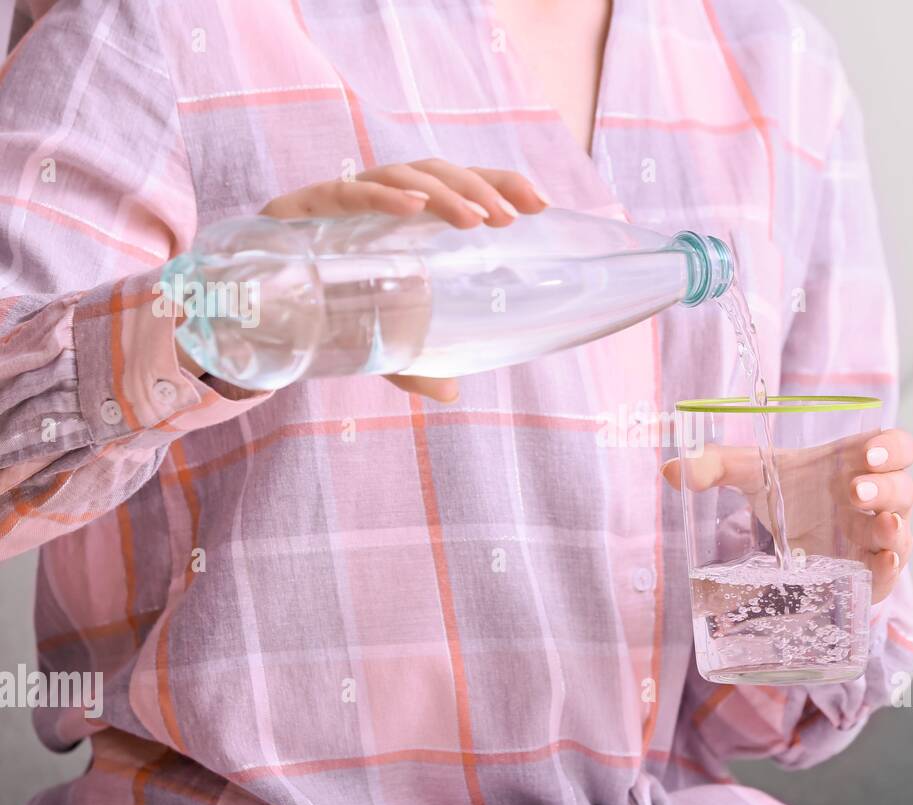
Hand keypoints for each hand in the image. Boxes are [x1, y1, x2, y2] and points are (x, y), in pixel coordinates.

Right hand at [174, 160, 548, 399]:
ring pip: (400, 175)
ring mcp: (337, 200)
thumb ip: (411, 363)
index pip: (460, 185)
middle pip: (437, 170)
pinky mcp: (299, 208)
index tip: (542, 204)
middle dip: (479, 187)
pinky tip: (415, 207)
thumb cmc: (316, 316)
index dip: (500, 184)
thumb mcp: (374, 343)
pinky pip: (345, 193)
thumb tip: (450, 392)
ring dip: (443, 192)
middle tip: (513, 219)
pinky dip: (383, 196)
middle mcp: (374, 201)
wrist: (237, 316)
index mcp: (401, 219)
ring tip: (477, 220)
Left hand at [662, 428, 912, 602]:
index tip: (868, 454)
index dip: (891, 449)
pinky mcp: (869, 574)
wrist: (789, 542)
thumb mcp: (752, 475)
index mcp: (858, 464)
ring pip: (901, 531)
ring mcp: (876, 539)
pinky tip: (879, 566)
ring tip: (877, 527)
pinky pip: (890, 573)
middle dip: (886, 489)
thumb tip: (671, 470)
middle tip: (855, 492)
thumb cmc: (786, 495)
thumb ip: (714, 466)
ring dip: (893, 530)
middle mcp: (876, 501)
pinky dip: (888, 570)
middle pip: (903, 488)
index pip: (895, 447)